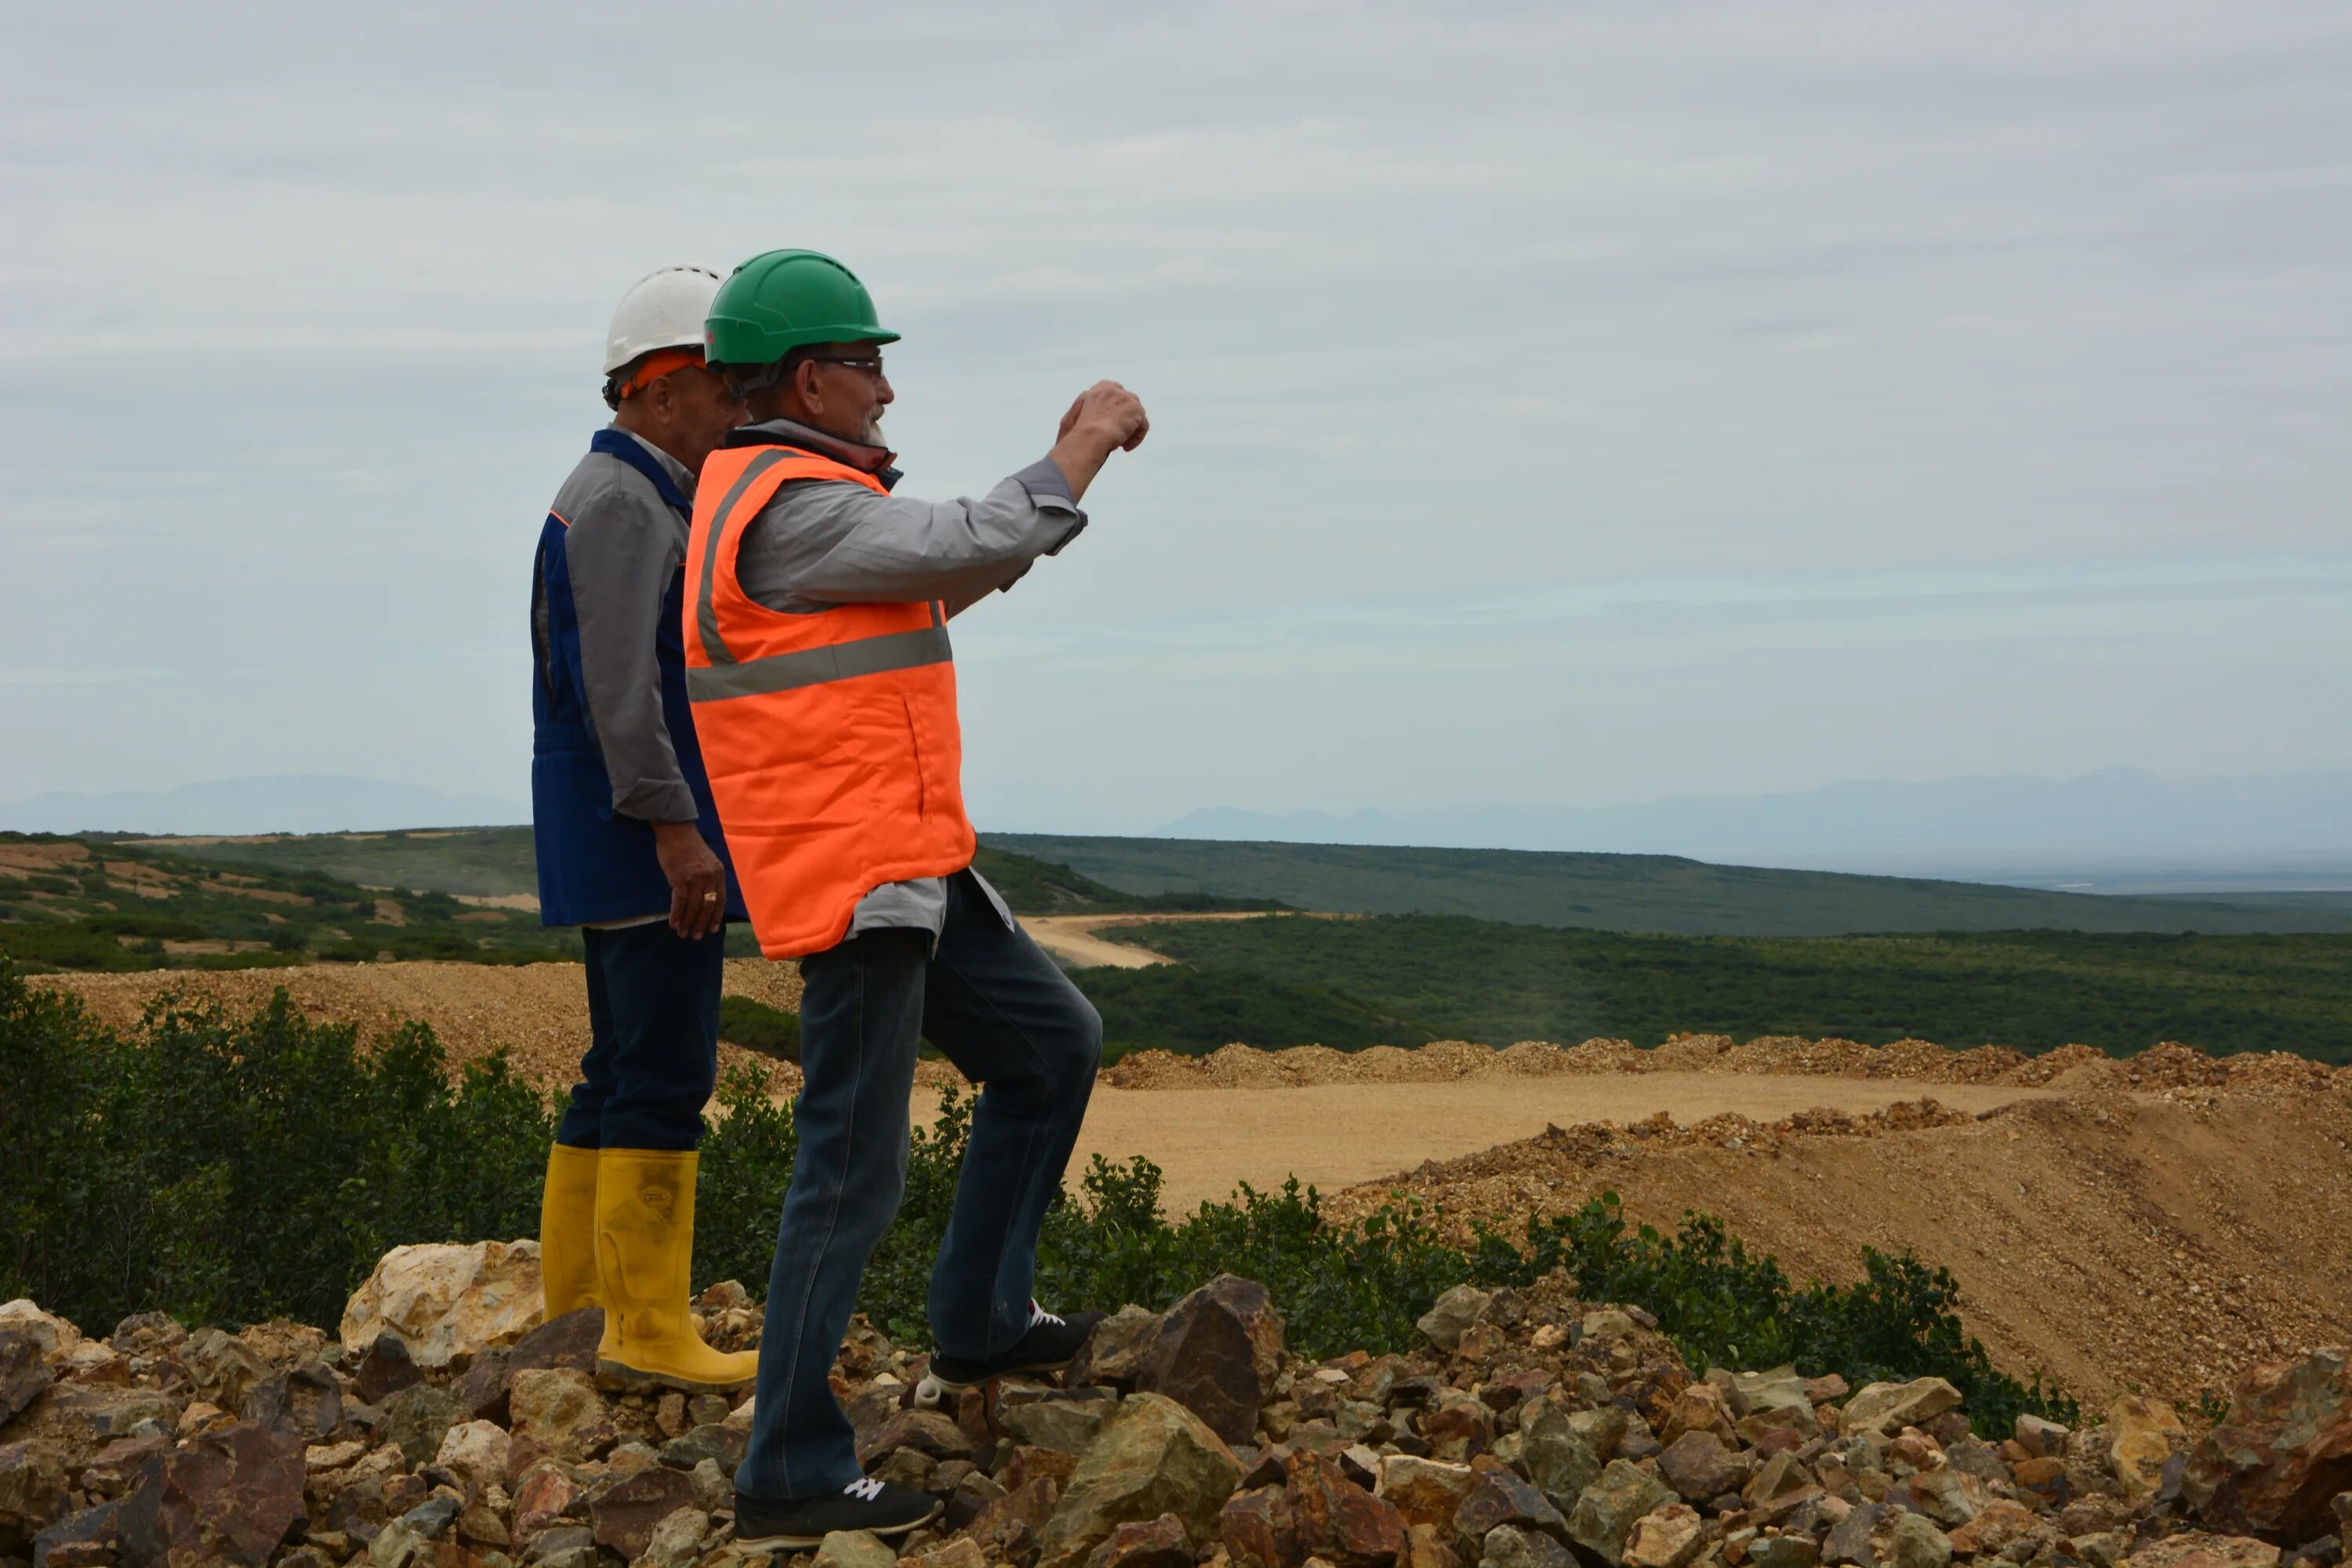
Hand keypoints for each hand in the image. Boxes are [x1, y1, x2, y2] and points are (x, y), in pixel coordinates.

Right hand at [652, 820, 726, 938]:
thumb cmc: (690, 845)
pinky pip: (679, 902)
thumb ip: (709, 877)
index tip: (712, 929)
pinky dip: (677, 915)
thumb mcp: (708, 860)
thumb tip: (704, 896)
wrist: (676, 831)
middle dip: (701, 924)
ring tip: (683, 934)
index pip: (720, 900)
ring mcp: (695, 879)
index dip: (716, 916)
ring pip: (694, 907)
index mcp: (718, 873)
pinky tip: (674, 923)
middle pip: (707, 906)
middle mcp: (709, 878)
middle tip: (696, 936)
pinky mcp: (679, 879)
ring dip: (688, 923)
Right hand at [1048, 380, 1149, 501]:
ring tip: (1119, 443)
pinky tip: (1125, 447)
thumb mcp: (1070, 419)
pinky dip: (1136, 437)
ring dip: (1129, 430)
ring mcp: (1127, 398)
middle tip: (1115, 436)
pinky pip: (1142, 425)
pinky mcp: (1137, 410)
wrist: (1090, 436)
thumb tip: (1080, 417)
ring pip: (1135, 416)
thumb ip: (1078, 413)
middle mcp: (1115, 389)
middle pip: (1126, 405)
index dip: (1114, 412)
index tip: (1109, 427)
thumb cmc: (1076, 434)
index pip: (1114, 395)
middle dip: (1123, 420)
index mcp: (1100, 388)